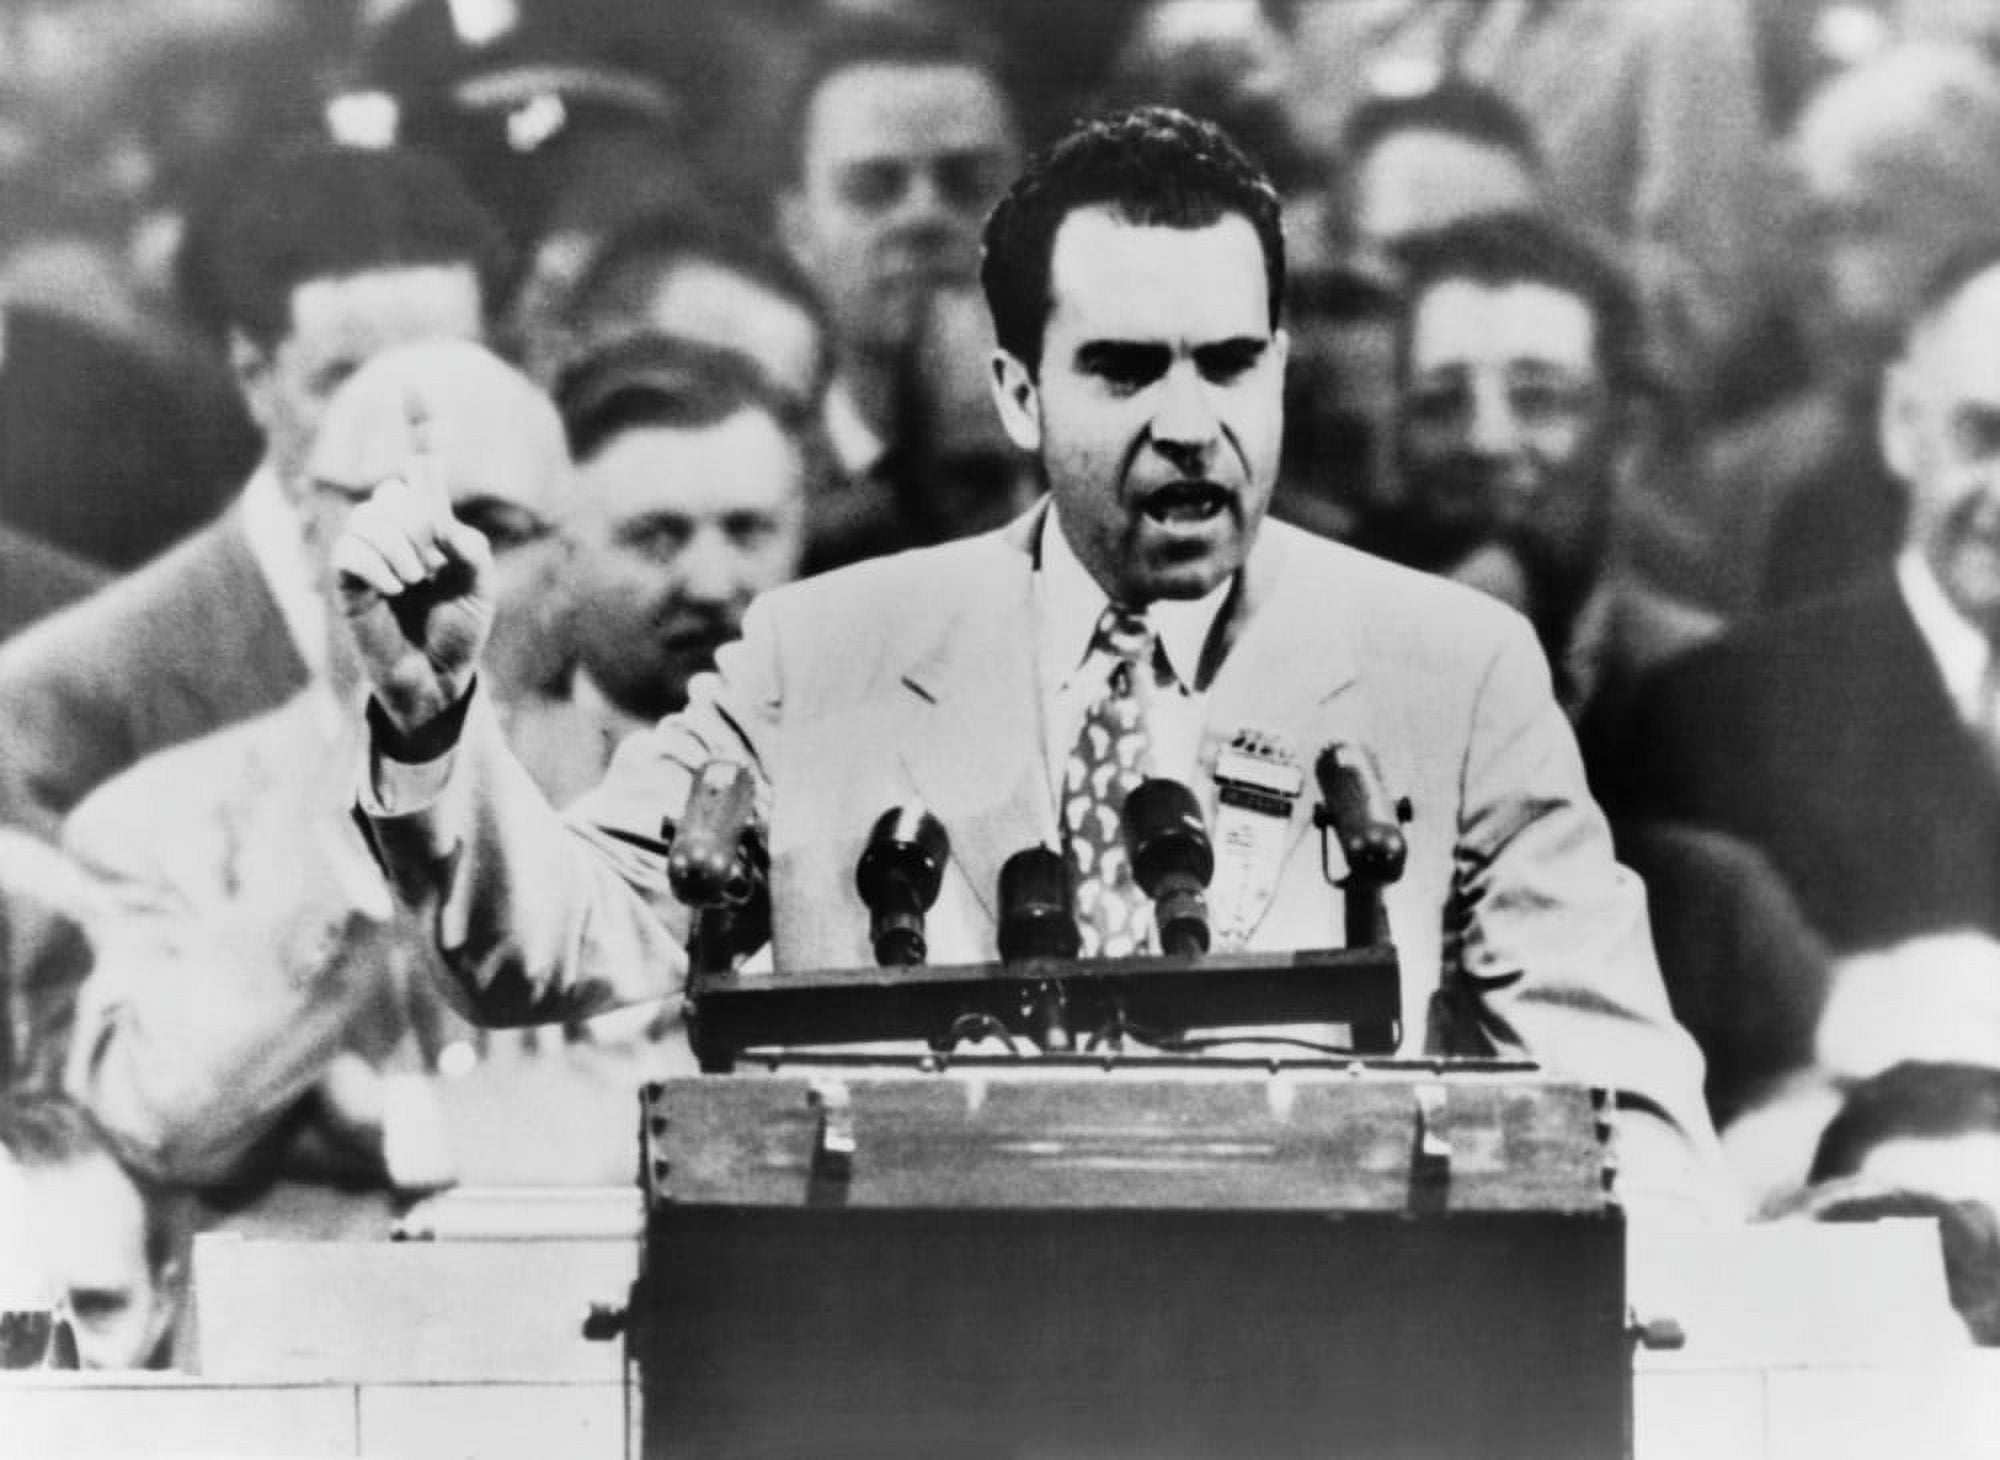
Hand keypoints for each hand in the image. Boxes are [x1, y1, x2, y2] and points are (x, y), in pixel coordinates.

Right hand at [331, 395, 494, 732]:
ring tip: (415, 583)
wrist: (440, 678)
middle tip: (433, 571)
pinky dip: (379, 566)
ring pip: (370, 516)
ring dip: (402, 550)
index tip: (413, 387)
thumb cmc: (460, 630)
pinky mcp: (345, 578)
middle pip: (395, 493)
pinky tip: (393, 588)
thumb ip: (471, 547)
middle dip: (422, 529)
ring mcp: (368, 552)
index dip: (418, 426)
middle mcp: (395, 530)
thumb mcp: (482, 586)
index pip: (421, 466)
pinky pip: (351, 547)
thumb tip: (438, 523)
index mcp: (431, 524)